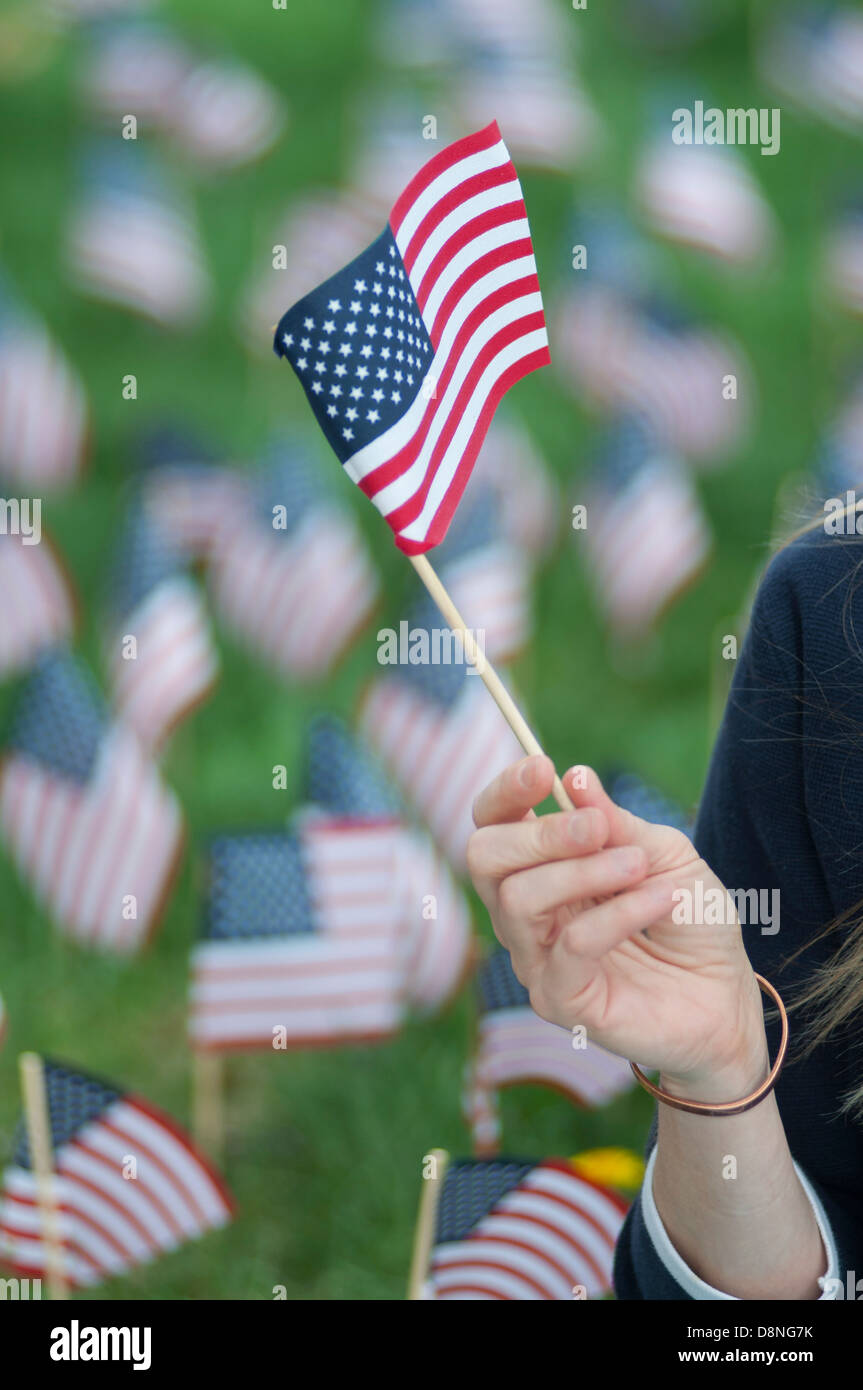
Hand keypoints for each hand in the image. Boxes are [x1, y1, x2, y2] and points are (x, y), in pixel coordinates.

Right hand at [468, 756, 768, 1096]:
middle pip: (484, 857)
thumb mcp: (664, 853)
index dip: (505, 792)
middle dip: (539, 833)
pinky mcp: (561, 1001)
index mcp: (541, 869)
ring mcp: (537, 960)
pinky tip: (661, 900)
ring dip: (583, 871)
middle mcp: (526, 914)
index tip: (542, 768)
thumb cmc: (690, 919)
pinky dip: (617, 914)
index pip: (491, 824)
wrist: (728, 995)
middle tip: (598, 829)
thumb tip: (575, 779)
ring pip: (518, 899)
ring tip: (640, 866)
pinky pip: (570, 945)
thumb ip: (617, 822)